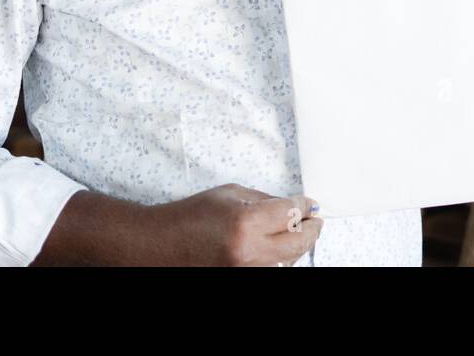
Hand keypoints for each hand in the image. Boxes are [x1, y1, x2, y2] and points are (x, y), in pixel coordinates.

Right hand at [149, 182, 321, 265]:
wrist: (158, 245)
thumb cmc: (188, 217)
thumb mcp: (228, 194)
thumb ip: (263, 199)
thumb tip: (291, 205)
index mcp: (245, 222)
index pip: (291, 212)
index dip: (304, 206)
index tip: (310, 203)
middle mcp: (248, 251)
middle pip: (299, 242)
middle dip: (311, 228)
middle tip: (314, 219)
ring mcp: (245, 271)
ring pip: (289, 260)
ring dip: (297, 245)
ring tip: (297, 232)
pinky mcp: (240, 279)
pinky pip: (272, 269)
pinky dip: (281, 258)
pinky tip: (281, 247)